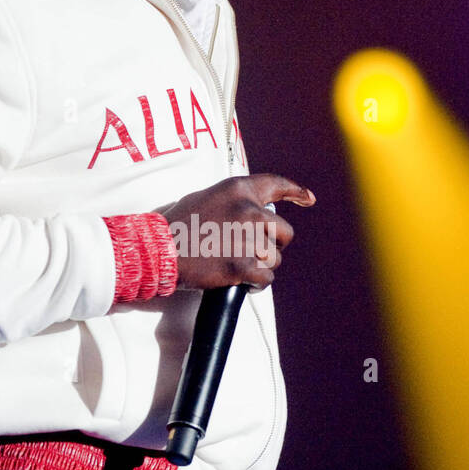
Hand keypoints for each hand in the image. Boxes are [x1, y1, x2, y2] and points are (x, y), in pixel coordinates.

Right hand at [164, 173, 315, 290]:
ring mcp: (247, 239)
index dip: (296, 192)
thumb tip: (251, 210)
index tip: (308, 199)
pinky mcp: (242, 265)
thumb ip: (233, 201)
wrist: (159, 249)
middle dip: (273, 243)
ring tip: (238, 266)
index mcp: (239, 190)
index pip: (276, 185)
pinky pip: (266, 278)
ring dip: (261, 265)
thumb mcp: (208, 197)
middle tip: (253, 250)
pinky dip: (257, 284)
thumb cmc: (179, 225)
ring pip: (274, 258)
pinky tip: (244, 283)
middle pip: (284, 232)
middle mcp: (248, 211)